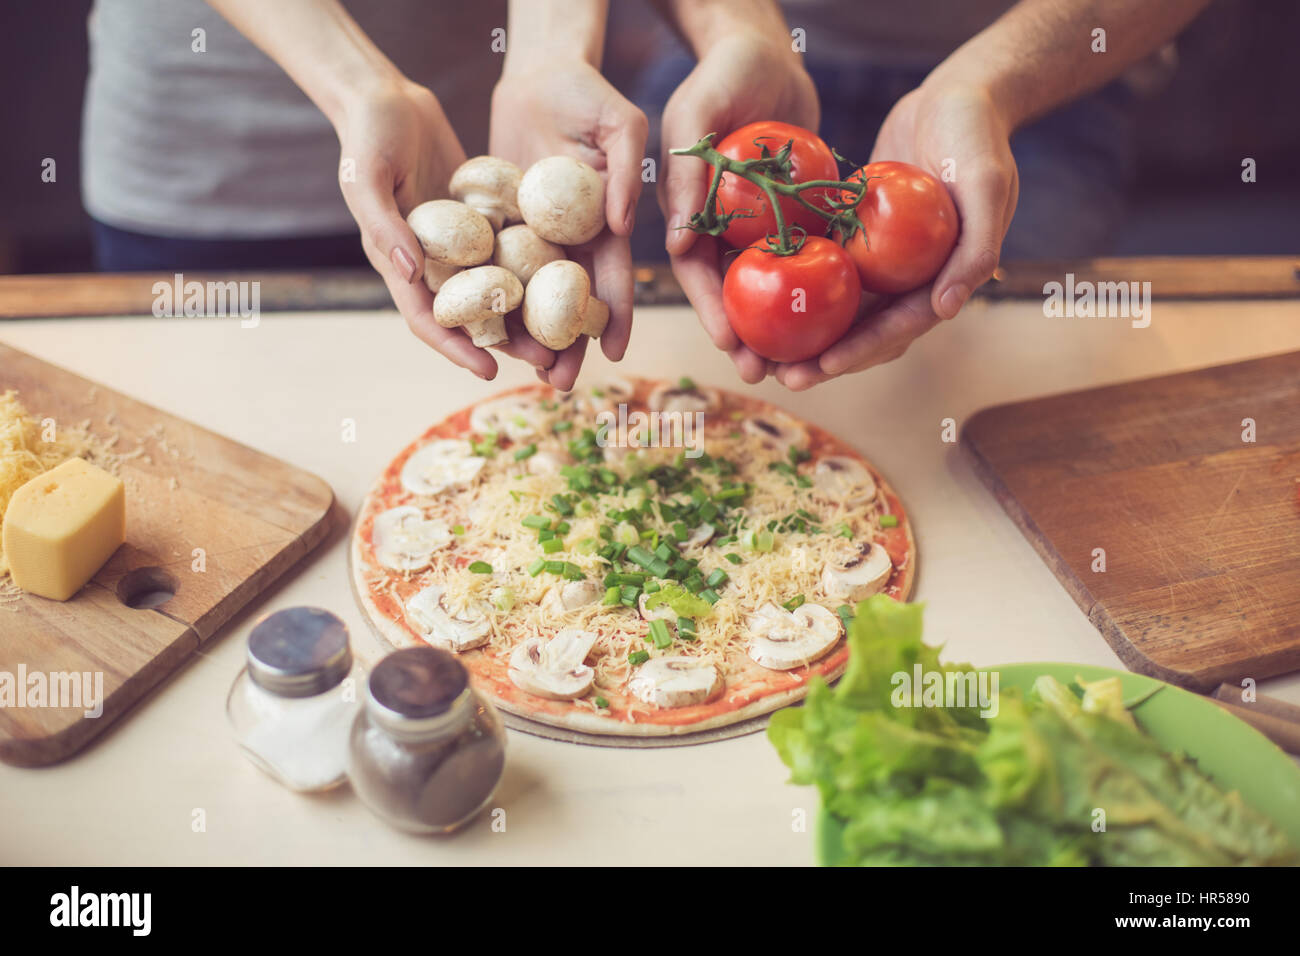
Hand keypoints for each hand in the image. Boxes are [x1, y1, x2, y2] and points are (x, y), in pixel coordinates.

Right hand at [336, 79, 552, 379]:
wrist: (385, 96)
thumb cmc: (366, 136)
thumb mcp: (366, 179)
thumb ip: (385, 227)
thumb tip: (412, 273)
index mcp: (398, 263)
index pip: (428, 319)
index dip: (456, 348)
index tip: (488, 372)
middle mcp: (430, 261)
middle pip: (472, 314)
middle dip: (507, 341)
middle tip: (547, 359)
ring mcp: (458, 242)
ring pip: (498, 287)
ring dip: (530, 311)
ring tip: (569, 333)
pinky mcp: (481, 218)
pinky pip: (512, 248)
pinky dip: (537, 266)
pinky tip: (571, 277)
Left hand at [491, 59, 647, 391]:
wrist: (539, 76)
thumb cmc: (590, 93)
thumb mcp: (622, 125)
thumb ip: (626, 172)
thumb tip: (622, 227)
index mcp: (606, 225)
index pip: (614, 279)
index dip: (616, 317)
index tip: (614, 353)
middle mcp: (572, 240)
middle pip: (569, 302)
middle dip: (567, 345)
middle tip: (560, 383)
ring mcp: (535, 236)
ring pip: (530, 295)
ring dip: (527, 335)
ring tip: (521, 371)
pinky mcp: (501, 224)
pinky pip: (494, 266)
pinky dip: (490, 297)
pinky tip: (480, 329)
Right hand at [659, 31, 817, 383]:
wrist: (769, 51)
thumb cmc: (723, 75)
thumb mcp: (696, 115)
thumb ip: (683, 174)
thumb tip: (678, 244)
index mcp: (689, 213)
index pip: (697, 274)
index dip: (712, 314)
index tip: (732, 347)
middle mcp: (722, 226)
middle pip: (735, 292)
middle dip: (749, 337)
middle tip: (769, 373)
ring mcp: (758, 222)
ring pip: (772, 284)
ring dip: (786, 324)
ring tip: (807, 360)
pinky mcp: (793, 211)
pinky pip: (807, 253)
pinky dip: (820, 282)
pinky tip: (844, 313)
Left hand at [773, 83, 1018, 389]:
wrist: (957, 96)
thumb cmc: (977, 136)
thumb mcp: (987, 185)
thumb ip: (976, 248)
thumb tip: (946, 311)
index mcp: (943, 279)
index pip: (899, 328)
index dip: (862, 350)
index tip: (824, 366)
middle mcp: (910, 278)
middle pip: (864, 330)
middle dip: (825, 359)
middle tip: (783, 376)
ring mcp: (882, 259)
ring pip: (838, 307)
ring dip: (805, 333)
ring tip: (763, 352)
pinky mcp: (857, 235)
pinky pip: (823, 265)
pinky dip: (795, 281)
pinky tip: (756, 290)